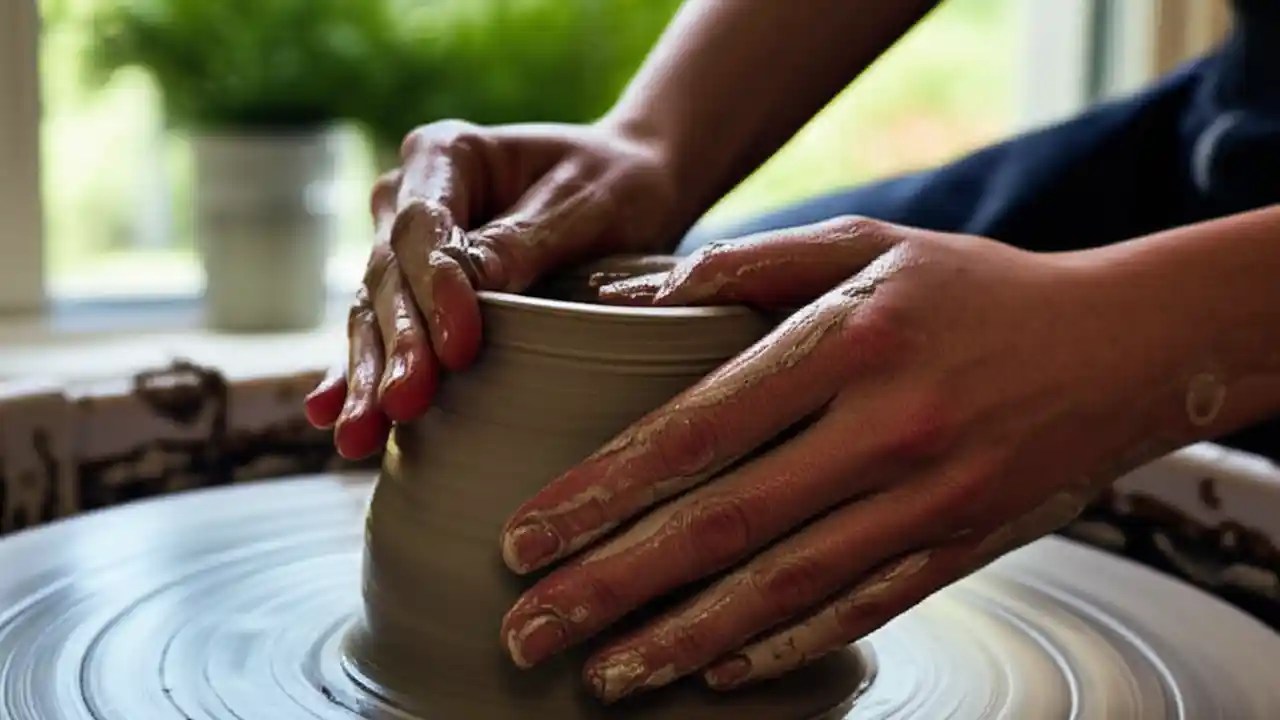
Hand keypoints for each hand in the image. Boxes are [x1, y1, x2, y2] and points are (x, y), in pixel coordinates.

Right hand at [305, 121, 680, 458]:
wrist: (628, 189)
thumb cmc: (615, 186)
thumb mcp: (585, 205)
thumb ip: (523, 243)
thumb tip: (472, 286)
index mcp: (446, 154)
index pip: (423, 227)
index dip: (435, 289)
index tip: (461, 347)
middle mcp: (406, 196)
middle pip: (390, 276)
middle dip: (398, 345)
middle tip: (404, 403)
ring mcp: (402, 248)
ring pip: (374, 313)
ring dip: (369, 375)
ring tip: (360, 434)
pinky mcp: (413, 294)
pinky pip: (379, 334)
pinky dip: (358, 373)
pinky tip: (330, 414)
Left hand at [497, 216, 1194, 700]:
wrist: (1123, 346)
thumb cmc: (973, 288)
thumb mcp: (866, 246)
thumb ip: (746, 266)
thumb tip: (629, 296)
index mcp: (847, 342)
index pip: (697, 429)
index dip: (601, 491)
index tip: (525, 535)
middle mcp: (885, 429)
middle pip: (722, 525)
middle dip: (611, 585)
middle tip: (526, 629)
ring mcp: (928, 500)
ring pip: (783, 589)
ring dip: (681, 640)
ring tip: (600, 674)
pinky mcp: (961, 549)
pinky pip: (859, 612)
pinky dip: (782, 649)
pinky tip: (715, 674)